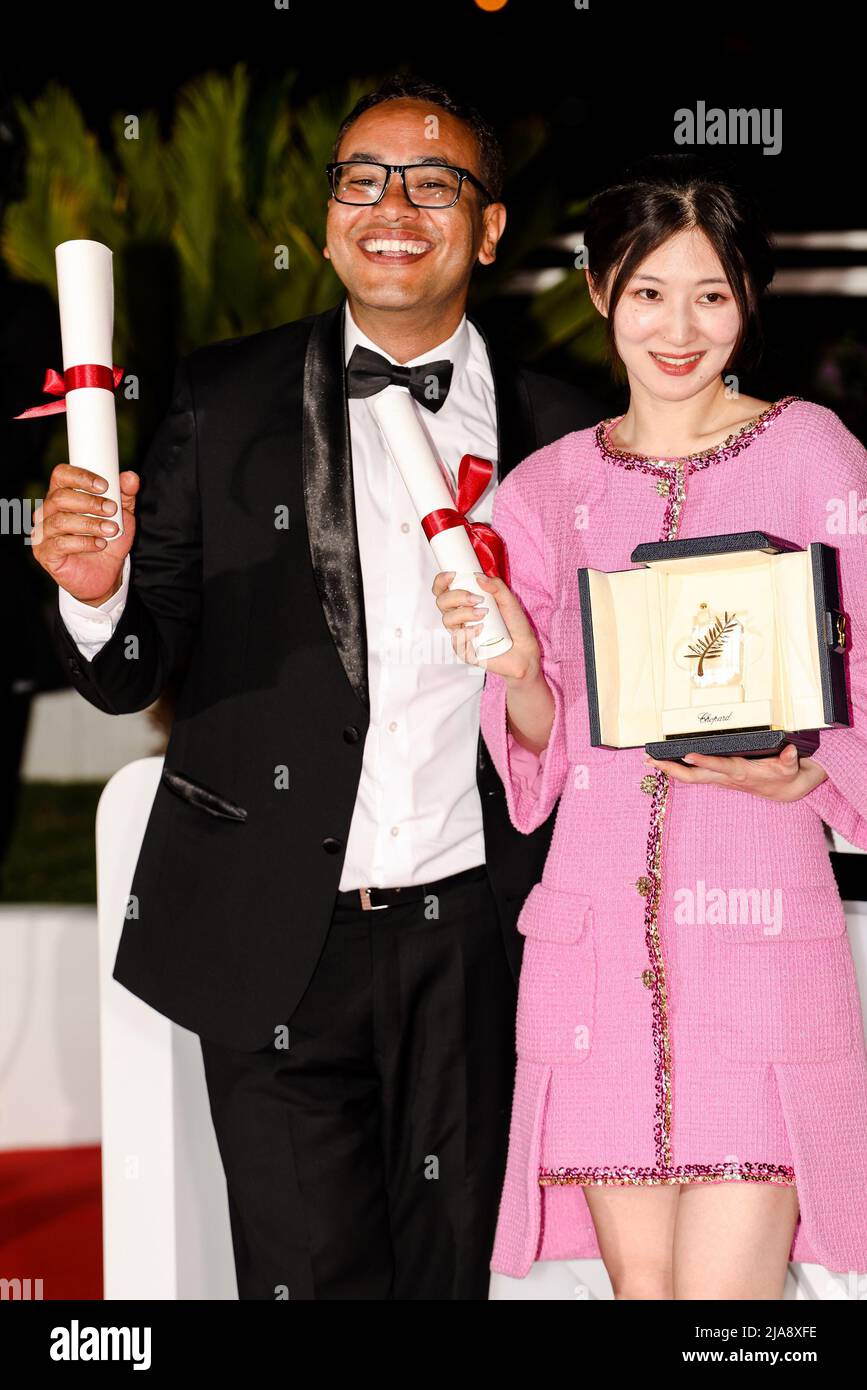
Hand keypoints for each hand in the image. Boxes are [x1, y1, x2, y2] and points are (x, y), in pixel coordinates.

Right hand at [32, 464, 139, 603]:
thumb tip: (132, 477)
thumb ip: (126, 496)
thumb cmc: (109, 539)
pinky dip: (84, 542)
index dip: (80, 477)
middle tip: (112, 510)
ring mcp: (43, 533)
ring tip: (111, 530)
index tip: (104, 486)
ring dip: (90, 524)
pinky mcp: (45, 553)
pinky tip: (100, 544)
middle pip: (60, 497)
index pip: (61, 475)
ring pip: (60, 520)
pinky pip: (60, 544)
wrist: (108, 573)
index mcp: (62, 496)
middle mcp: (47, 512)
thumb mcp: (123, 516)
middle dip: (90, 502)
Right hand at [432, 571, 540, 680]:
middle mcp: (459, 618)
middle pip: (441, 602)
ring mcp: (460, 634)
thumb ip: (496, 586)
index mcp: (464, 603)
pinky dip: (468, 632)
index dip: (441, 581)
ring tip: (483, 614)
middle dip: (456, 596)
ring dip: (464, 613)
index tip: (453, 575)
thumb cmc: (515, 625)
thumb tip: (478, 576)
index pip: (443, 590)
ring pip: (447, 620)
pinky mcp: (464, 651)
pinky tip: (481, 630)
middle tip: (476, 599)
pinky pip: (457, 640)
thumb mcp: (509, 600)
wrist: (525, 650)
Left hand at [644, 743, 828, 802]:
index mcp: (741, 772)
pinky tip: (664, 764)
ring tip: (649, 760)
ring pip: (690, 777)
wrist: (785, 791)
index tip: (687, 755)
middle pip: (694, 776)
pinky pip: (693, 776)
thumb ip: (789, 760)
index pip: (719, 766)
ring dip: (669, 770)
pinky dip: (677, 770)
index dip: (704, 762)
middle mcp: (726, 777)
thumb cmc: (785, 775)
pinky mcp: (718, 778)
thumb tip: (790, 751)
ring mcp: (720, 779)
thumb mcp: (791, 767)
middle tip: (651, 760)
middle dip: (671, 769)